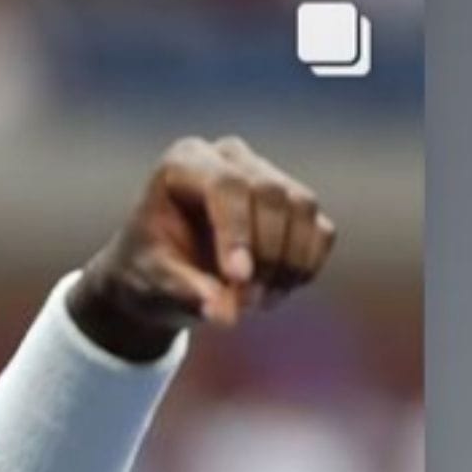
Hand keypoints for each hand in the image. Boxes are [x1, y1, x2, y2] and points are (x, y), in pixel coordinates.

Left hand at [68, 136, 336, 361]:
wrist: (164, 273)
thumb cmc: (149, 267)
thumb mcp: (152, 280)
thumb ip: (184, 291)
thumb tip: (224, 314)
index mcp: (185, 162)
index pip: (226, 185)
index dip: (239, 232)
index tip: (239, 278)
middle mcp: (230, 158)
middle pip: (271, 193)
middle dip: (265, 253)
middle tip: (245, 302)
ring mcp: (268, 175)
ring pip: (303, 208)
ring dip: (289, 263)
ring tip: (257, 302)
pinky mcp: (295, 205)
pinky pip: (321, 232)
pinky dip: (306, 267)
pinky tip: (276, 291)